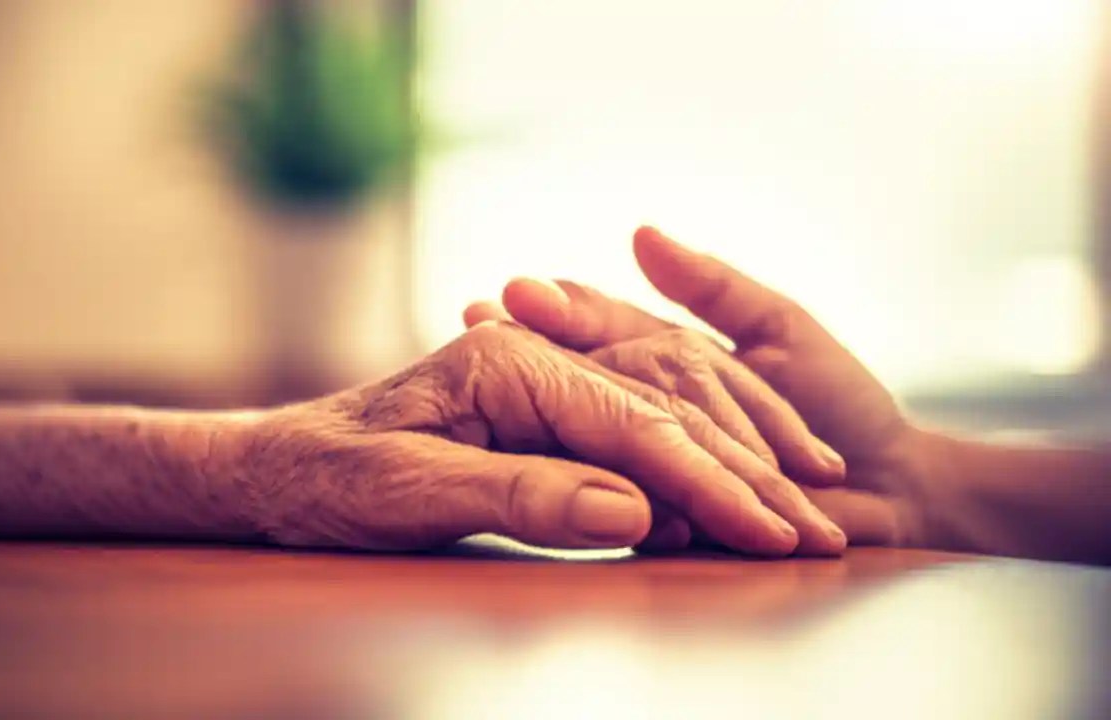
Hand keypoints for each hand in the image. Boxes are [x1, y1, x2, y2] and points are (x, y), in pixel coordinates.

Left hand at [215, 320, 844, 553]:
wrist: (278, 467)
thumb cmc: (330, 479)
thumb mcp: (413, 495)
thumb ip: (523, 496)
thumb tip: (634, 512)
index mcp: (508, 366)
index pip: (637, 428)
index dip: (711, 485)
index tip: (772, 533)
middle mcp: (533, 361)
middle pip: (665, 419)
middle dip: (744, 479)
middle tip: (819, 534)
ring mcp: (539, 382)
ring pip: (664, 422)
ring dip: (736, 469)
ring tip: (804, 515)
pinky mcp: (540, 413)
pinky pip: (635, 439)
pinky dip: (694, 469)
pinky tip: (734, 495)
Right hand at [479, 226, 929, 546]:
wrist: (893, 493)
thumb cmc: (845, 405)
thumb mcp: (781, 330)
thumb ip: (712, 287)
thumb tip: (639, 233)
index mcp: (665, 356)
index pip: (599, 323)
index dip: (558, 307)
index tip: (507, 290)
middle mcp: (647, 402)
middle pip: (582, 368)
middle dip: (529, 339)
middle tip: (475, 316)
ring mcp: (652, 460)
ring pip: (593, 426)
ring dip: (534, 398)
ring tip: (484, 355)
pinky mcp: (666, 516)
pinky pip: (631, 494)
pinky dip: (596, 472)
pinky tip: (538, 447)